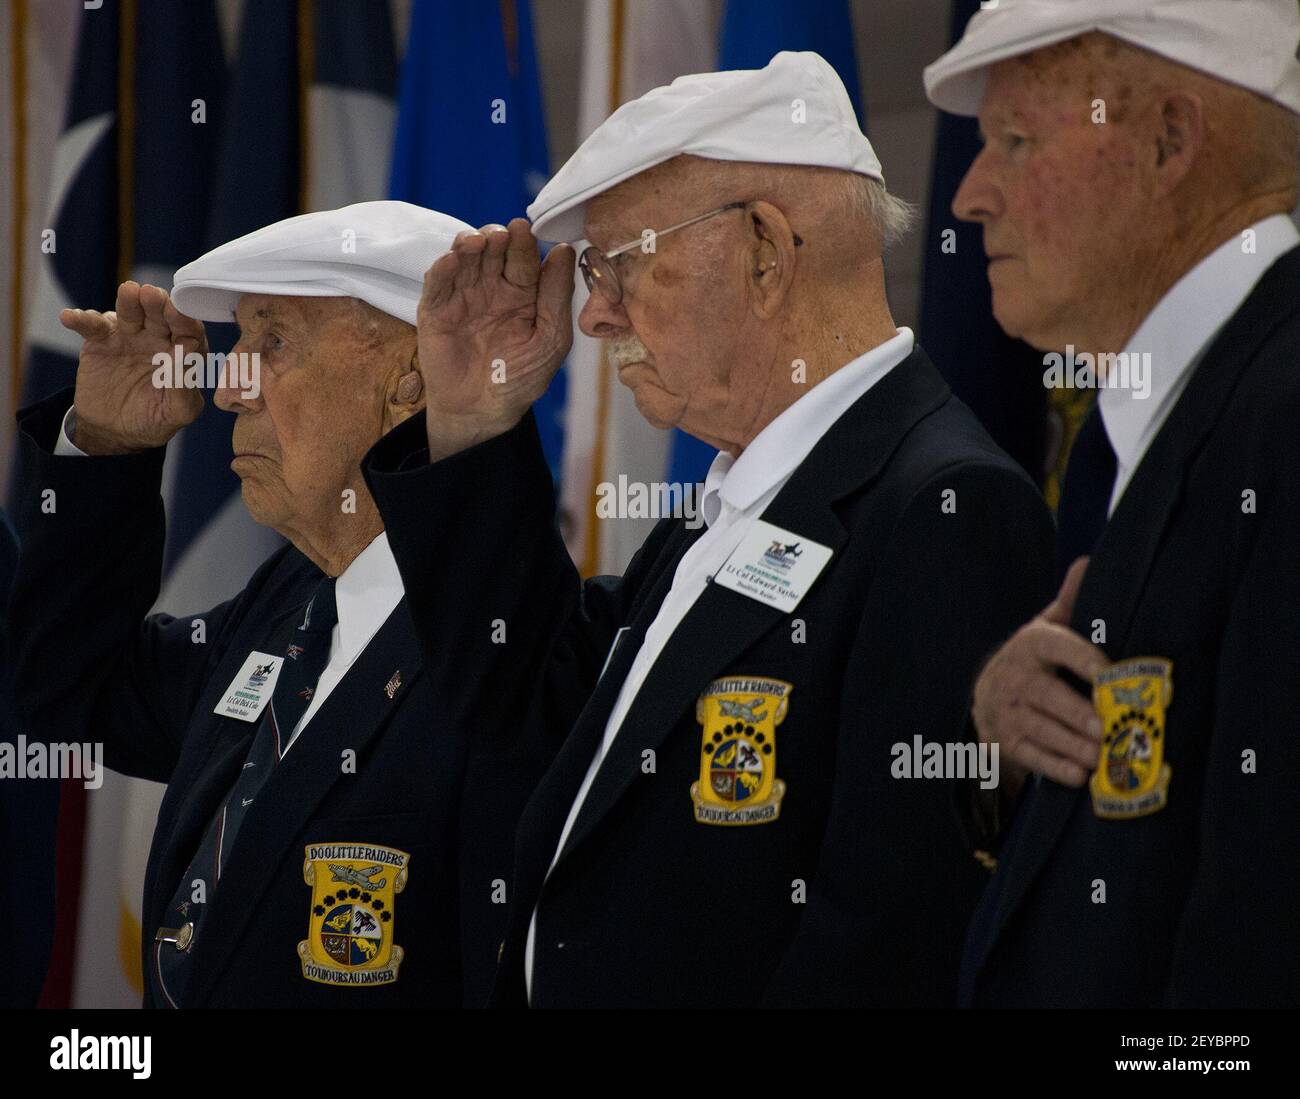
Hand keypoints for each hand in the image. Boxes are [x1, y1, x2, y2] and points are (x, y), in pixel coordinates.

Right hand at [60, 281, 205, 454]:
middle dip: (158, 304)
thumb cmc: (154, 420)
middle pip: (161, 315)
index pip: (189, 331)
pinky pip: (91, 325)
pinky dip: (81, 319)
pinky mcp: (101, 340)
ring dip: (129, 301)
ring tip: (128, 292)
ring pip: (131, 313)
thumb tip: (189, 353)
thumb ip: (185, 385)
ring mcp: (130, 337)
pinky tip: (70, 317)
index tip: (179, 314)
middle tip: (152, 294)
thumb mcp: (176, 411)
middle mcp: (159, 339)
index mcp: (184, 354)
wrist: (115, 430)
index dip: (185, 321)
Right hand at [416, 218, 574, 460]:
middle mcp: (492, 288)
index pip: (523, 259)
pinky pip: (436, 283)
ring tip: (477, 242)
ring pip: (463, 259)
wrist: (482, 412)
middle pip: (492, 251)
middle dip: (496, 238)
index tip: (526, 229)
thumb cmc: (521, 378)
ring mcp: (462, 296)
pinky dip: (441, 269)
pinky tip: (450, 260)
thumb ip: (557, 296)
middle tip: (501, 235)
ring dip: (468, 245)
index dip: (524, 243)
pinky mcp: (435, 310)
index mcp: (523, 292)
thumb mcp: (550, 340)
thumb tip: (563, 251)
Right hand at [971, 557, 1109, 792]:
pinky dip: (1056, 768)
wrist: (987, 696)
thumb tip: (1090, 560)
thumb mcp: (1048, 629)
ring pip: (1040, 730)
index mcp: (1031, 645)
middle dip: (1077, 713)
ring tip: (1103, 755)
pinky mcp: (1005, 742)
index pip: (1057, 647)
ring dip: (1073, 745)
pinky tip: (1081, 774)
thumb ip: (1071, 601)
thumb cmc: (1035, 661)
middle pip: (1046, 696)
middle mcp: (1014, 677)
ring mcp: (1006, 712)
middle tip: (1107, 726)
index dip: (1083, 658)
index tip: (1110, 672)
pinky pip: (1032, 757)